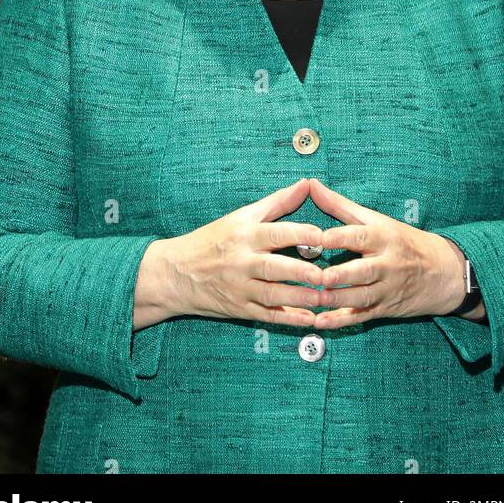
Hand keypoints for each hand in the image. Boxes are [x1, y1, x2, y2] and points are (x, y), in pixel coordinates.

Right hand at [135, 177, 332, 328]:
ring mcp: (240, 287)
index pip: (277, 233)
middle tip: (327, 275)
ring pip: (273, 294)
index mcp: (245, 235)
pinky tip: (309, 319)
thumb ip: (278, 202)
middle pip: (275, 267)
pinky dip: (289, 318)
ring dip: (300, 299)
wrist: (176, 273)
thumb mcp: (241, 216)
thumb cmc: (213, 240)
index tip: (326, 237)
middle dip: (302, 272)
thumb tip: (307, 184)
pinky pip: (267, 315)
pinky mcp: (240, 309)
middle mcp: (242, 261)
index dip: (302, 234)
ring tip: (324, 299)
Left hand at [307, 177, 465, 328]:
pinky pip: (362, 316)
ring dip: (339, 300)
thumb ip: (340, 205)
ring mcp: (387, 289)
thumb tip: (312, 185)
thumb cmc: (403, 241)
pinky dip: (342, 321)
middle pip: (364, 270)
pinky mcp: (385, 308)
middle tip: (321, 277)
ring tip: (316, 300)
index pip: (361, 236)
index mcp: (384, 238)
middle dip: (343, 275)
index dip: (340, 237)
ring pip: (363, 297)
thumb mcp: (377, 220)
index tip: (319, 238)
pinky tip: (322, 322)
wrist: (443, 273)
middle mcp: (387, 264)